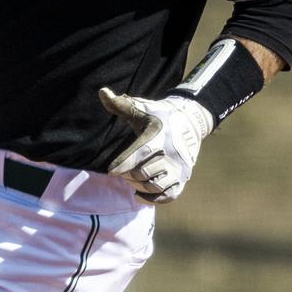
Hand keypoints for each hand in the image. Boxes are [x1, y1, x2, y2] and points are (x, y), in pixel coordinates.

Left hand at [97, 87, 214, 203]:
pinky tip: (139, 192)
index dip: (124, 164)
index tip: (111, 170)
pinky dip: (151, 199)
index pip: (140, 152)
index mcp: (158, 136)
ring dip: (138, 186)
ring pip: (154, 186)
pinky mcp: (183, 179)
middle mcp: (171, 153)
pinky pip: (167, 197)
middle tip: (122, 172)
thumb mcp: (142, 108)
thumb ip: (120, 104)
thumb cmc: (159, 116)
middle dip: (127, 175)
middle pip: (143, 173)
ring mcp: (179, 168)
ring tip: (131, 179)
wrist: (190, 122)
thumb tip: (102, 92)